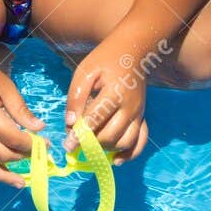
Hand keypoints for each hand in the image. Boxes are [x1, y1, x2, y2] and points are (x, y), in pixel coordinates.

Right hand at [0, 57, 43, 189]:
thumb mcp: (5, 87)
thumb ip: (21, 109)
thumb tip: (39, 128)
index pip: (14, 138)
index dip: (32, 144)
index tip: (46, 144)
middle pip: (1, 154)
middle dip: (22, 158)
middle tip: (37, 158)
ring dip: (3, 177)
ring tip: (19, 184)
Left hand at [65, 39, 148, 162]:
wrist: (134, 50)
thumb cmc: (105, 59)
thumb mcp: (85, 71)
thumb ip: (76, 97)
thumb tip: (70, 123)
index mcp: (115, 93)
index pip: (95, 120)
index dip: (80, 135)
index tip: (67, 146)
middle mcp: (130, 107)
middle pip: (111, 136)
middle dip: (92, 144)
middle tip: (78, 143)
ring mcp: (139, 113)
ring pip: (125, 142)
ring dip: (107, 149)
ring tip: (92, 146)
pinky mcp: (142, 117)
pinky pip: (141, 142)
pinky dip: (130, 155)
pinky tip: (115, 160)